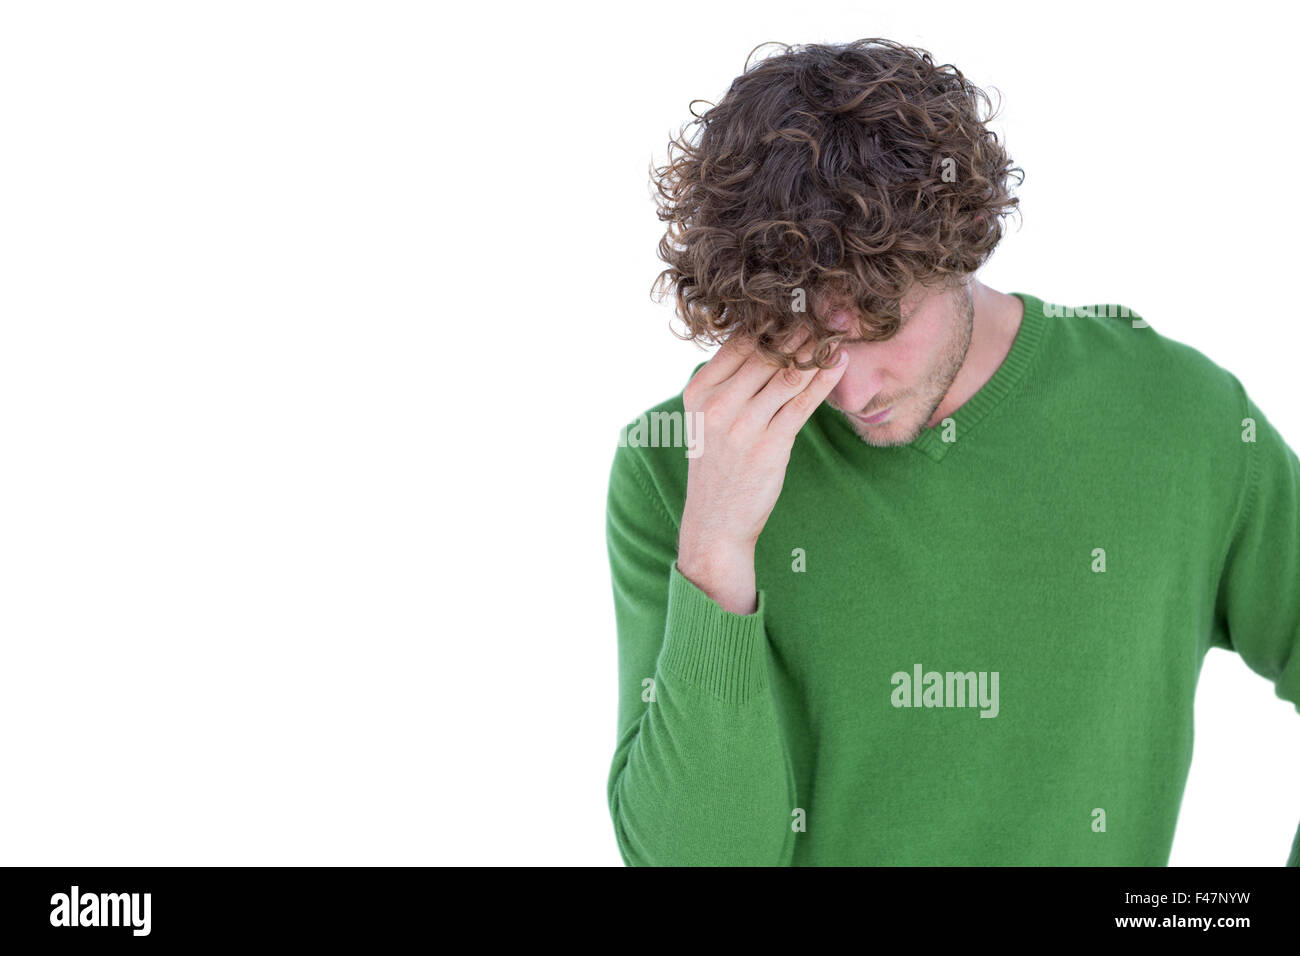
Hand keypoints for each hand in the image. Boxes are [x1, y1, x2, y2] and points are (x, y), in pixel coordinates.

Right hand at [676, 328, 848, 613]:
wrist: (716, 522)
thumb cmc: (718, 466)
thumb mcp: (709, 420)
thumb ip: (730, 383)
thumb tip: (767, 342)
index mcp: (699, 392)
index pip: (739, 342)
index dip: (771, 320)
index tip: (798, 303)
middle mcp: (717, 405)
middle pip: (765, 353)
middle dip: (800, 329)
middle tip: (828, 308)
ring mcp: (742, 426)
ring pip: (787, 375)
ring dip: (816, 350)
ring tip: (838, 330)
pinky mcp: (768, 446)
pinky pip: (802, 403)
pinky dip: (823, 379)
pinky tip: (839, 363)